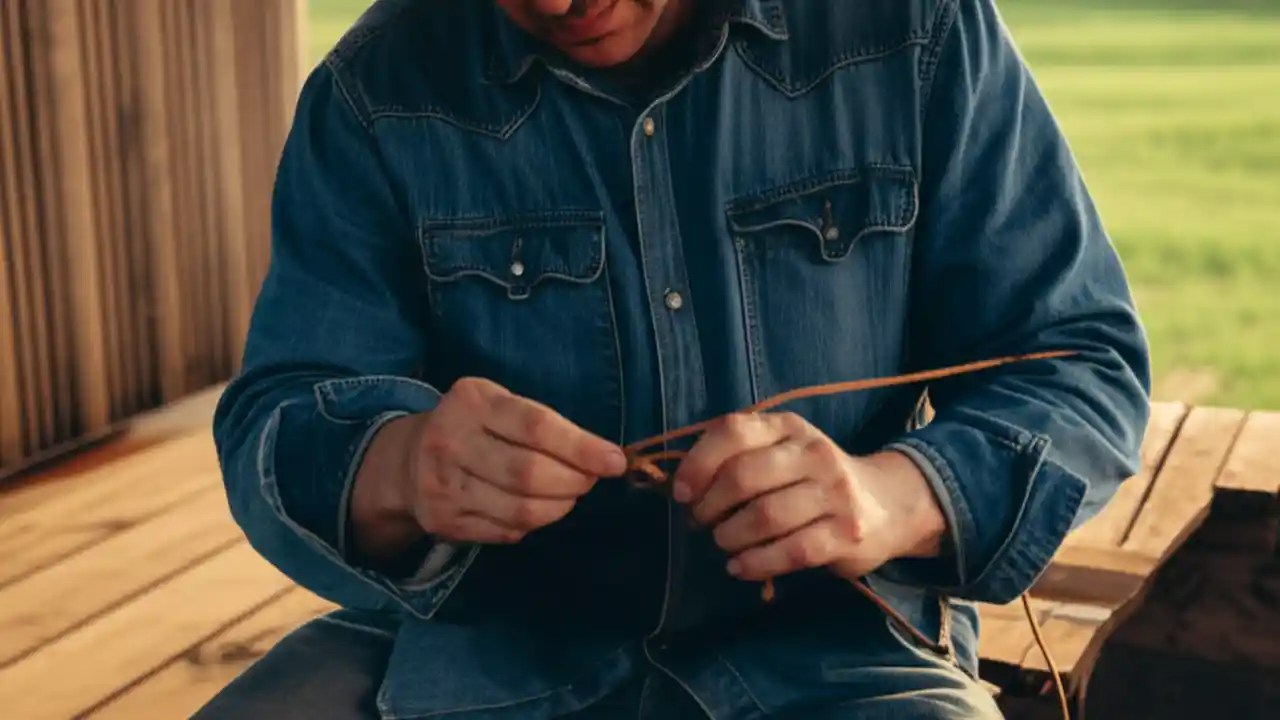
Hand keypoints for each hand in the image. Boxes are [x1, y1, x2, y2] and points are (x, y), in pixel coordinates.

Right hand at [350, 377, 626, 561]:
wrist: (406, 461)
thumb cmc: (474, 426)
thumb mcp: (499, 405)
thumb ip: (544, 426)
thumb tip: (603, 459)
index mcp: (472, 402)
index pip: (537, 427)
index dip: (581, 447)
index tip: (615, 461)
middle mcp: (450, 441)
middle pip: (529, 474)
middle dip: (573, 481)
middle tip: (588, 481)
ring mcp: (442, 485)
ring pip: (521, 509)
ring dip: (558, 507)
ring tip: (567, 496)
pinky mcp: (443, 521)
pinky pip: (505, 530)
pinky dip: (533, 524)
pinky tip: (536, 509)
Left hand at [671, 412, 946, 583]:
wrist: (887, 504)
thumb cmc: (813, 479)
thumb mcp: (782, 452)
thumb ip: (738, 456)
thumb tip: (679, 484)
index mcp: (789, 428)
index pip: (734, 430)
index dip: (698, 462)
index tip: (683, 493)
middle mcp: (814, 453)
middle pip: (744, 476)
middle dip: (710, 505)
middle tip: (701, 523)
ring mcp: (835, 493)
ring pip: (765, 516)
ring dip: (730, 536)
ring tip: (723, 544)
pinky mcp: (848, 533)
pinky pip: (792, 551)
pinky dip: (756, 563)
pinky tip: (739, 567)